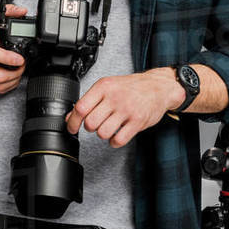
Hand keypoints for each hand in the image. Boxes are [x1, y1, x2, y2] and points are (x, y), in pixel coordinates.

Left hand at [65, 69, 184, 147]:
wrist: (158, 86)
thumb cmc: (130, 87)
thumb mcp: (107, 87)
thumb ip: (89, 101)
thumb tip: (70, 117)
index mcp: (103, 86)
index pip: (81, 107)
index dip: (72, 121)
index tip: (71, 128)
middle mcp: (115, 97)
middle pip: (90, 123)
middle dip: (90, 128)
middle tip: (96, 124)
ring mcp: (127, 109)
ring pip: (103, 133)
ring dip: (103, 134)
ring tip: (109, 127)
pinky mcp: (138, 121)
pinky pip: (119, 140)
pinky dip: (114, 141)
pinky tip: (117, 134)